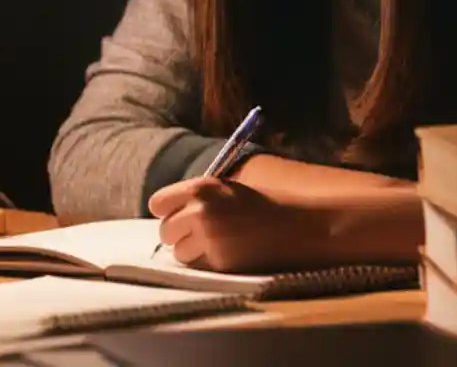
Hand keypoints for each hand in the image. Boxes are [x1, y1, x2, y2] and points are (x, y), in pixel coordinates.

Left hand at [148, 176, 318, 272]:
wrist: (299, 224)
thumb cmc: (263, 204)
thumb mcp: (227, 188)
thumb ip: (196, 197)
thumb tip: (166, 212)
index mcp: (201, 188)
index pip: (157, 203)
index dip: (168, 211)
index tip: (178, 215)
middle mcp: (200, 211)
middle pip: (165, 231)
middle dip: (179, 234)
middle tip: (201, 233)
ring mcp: (209, 238)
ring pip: (179, 253)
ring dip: (193, 252)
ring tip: (218, 244)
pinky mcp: (221, 262)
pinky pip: (199, 268)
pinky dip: (208, 265)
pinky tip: (229, 254)